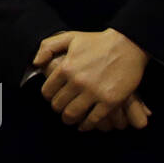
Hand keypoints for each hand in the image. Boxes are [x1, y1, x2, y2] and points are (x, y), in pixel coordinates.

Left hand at [34, 28, 149, 127]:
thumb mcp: (69, 37)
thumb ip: (47, 47)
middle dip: (58, 109)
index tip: (53, 98)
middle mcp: (77, 81)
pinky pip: (93, 119)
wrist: (128, 45)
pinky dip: (86, 125)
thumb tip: (35, 63)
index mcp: (66, 68)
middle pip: (58, 105)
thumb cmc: (97, 41)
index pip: (47, 91)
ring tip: (70, 118)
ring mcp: (94, 92)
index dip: (48, 97)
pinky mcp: (110, 101)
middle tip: (62, 109)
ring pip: (72, 114)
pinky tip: (85, 125)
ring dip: (69, 119)